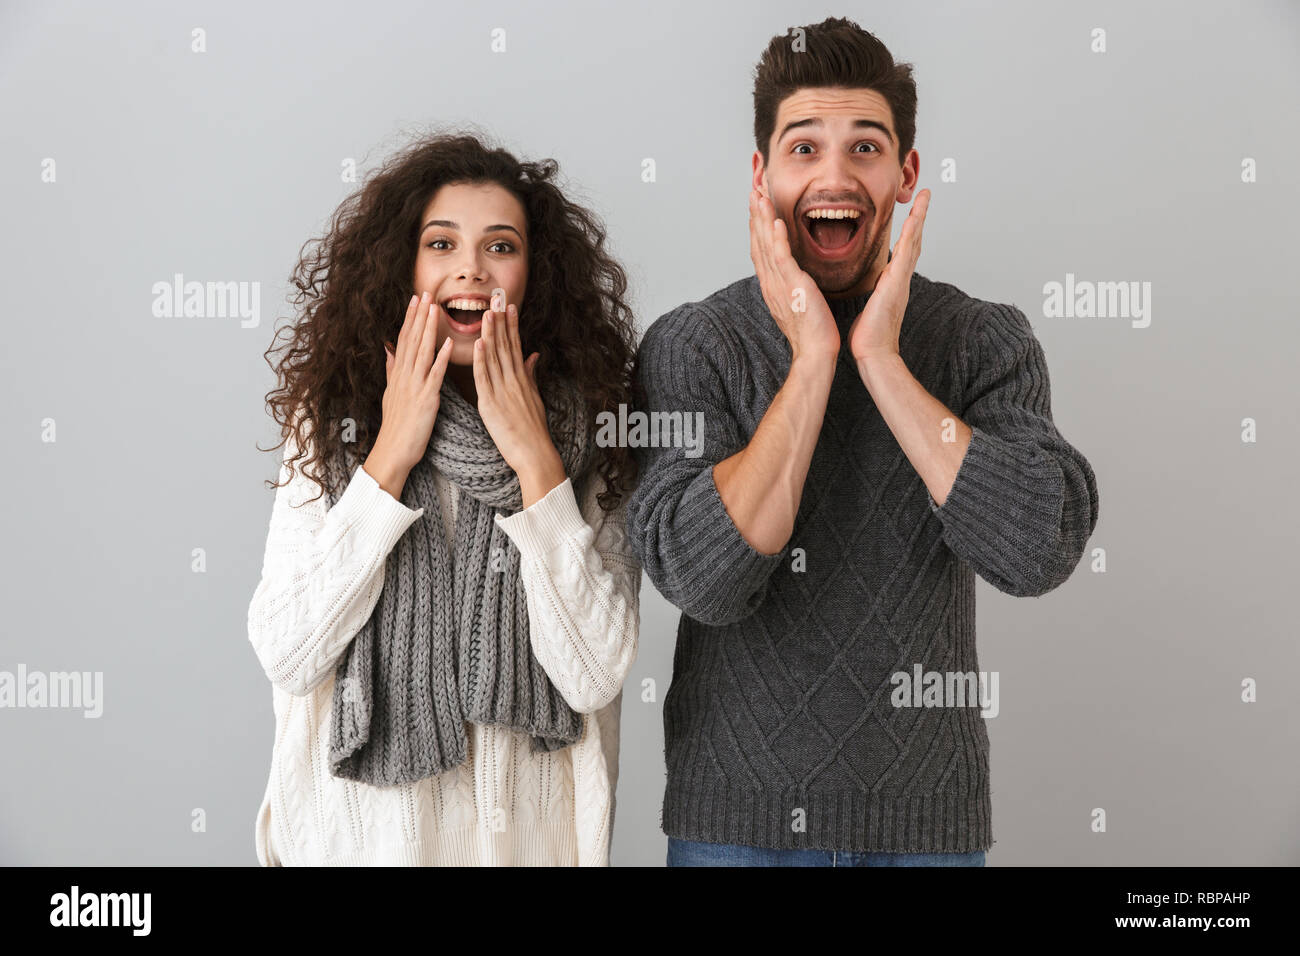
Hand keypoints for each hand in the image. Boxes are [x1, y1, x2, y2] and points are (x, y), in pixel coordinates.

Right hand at [370, 291, 454, 474]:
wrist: (393, 452)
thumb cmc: (396, 426)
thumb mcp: (389, 394)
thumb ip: (390, 370)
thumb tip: (386, 350)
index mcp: (398, 374)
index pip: (403, 340)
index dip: (410, 318)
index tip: (416, 299)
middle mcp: (404, 376)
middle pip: (411, 340)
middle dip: (419, 316)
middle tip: (426, 292)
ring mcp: (414, 386)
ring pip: (422, 352)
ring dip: (429, 329)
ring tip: (436, 308)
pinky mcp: (426, 399)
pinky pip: (434, 375)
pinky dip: (441, 358)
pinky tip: (448, 343)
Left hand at [473, 303, 566, 504]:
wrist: (536, 454)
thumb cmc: (534, 431)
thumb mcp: (535, 398)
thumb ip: (531, 375)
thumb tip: (533, 357)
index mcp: (522, 380)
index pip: (515, 346)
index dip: (512, 325)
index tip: (509, 306)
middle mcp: (514, 382)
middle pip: (506, 346)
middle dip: (501, 321)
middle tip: (496, 298)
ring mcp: (503, 392)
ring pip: (495, 358)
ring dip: (490, 334)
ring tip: (486, 312)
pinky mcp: (492, 404)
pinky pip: (485, 378)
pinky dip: (481, 360)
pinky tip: (479, 344)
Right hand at [749, 188, 839, 363]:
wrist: (814, 352)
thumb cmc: (812, 332)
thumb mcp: (798, 304)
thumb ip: (793, 288)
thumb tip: (795, 279)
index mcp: (772, 287)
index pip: (761, 252)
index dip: (757, 229)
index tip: (757, 209)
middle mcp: (771, 283)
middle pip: (758, 244)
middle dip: (755, 217)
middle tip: (753, 193)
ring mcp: (779, 284)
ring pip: (766, 246)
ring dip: (762, 220)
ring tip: (759, 197)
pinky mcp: (793, 286)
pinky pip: (782, 258)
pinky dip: (777, 239)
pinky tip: (776, 221)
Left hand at [848, 188, 929, 366]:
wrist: (874, 352)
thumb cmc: (869, 336)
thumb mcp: (869, 307)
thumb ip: (872, 295)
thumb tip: (870, 292)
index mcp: (892, 282)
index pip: (903, 250)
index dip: (909, 230)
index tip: (911, 213)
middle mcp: (900, 278)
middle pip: (913, 240)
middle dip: (919, 216)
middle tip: (925, 195)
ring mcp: (901, 279)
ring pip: (913, 241)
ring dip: (919, 217)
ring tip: (924, 196)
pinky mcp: (896, 282)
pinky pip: (906, 253)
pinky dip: (912, 234)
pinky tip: (914, 218)